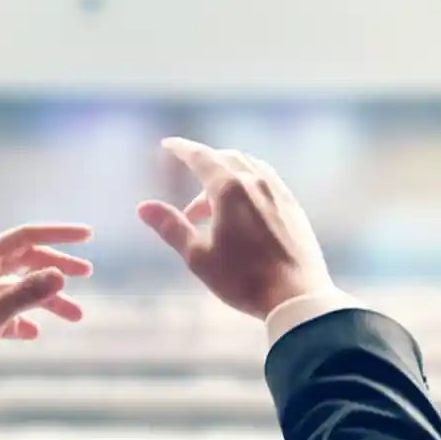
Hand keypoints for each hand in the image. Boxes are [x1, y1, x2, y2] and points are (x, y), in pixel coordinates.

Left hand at [0, 224, 92, 409]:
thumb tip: (61, 275)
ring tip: (77, 316)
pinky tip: (35, 334)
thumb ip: (26, 295)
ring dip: (49, 301)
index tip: (87, 236)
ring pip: (22, 291)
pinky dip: (26, 321)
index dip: (58, 235)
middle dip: (57, 268)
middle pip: (26, 261)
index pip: (25, 238)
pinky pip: (9, 314)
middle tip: (87, 273)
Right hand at [138, 137, 332, 318]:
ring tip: (213, 205)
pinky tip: (244, 208)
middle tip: (189, 190)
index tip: (168, 144)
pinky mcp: (293, 206)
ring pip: (249, 167)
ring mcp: (278, 192)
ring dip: (226, 175)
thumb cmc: (243, 279)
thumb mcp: (199, 257)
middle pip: (225, 159)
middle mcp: (256, 182)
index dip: (182, 149)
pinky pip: (266, 180)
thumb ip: (172, 228)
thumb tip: (144, 207)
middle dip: (204, 165)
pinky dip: (248, 183)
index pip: (201, 157)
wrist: (296, 295)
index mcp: (229, 189)